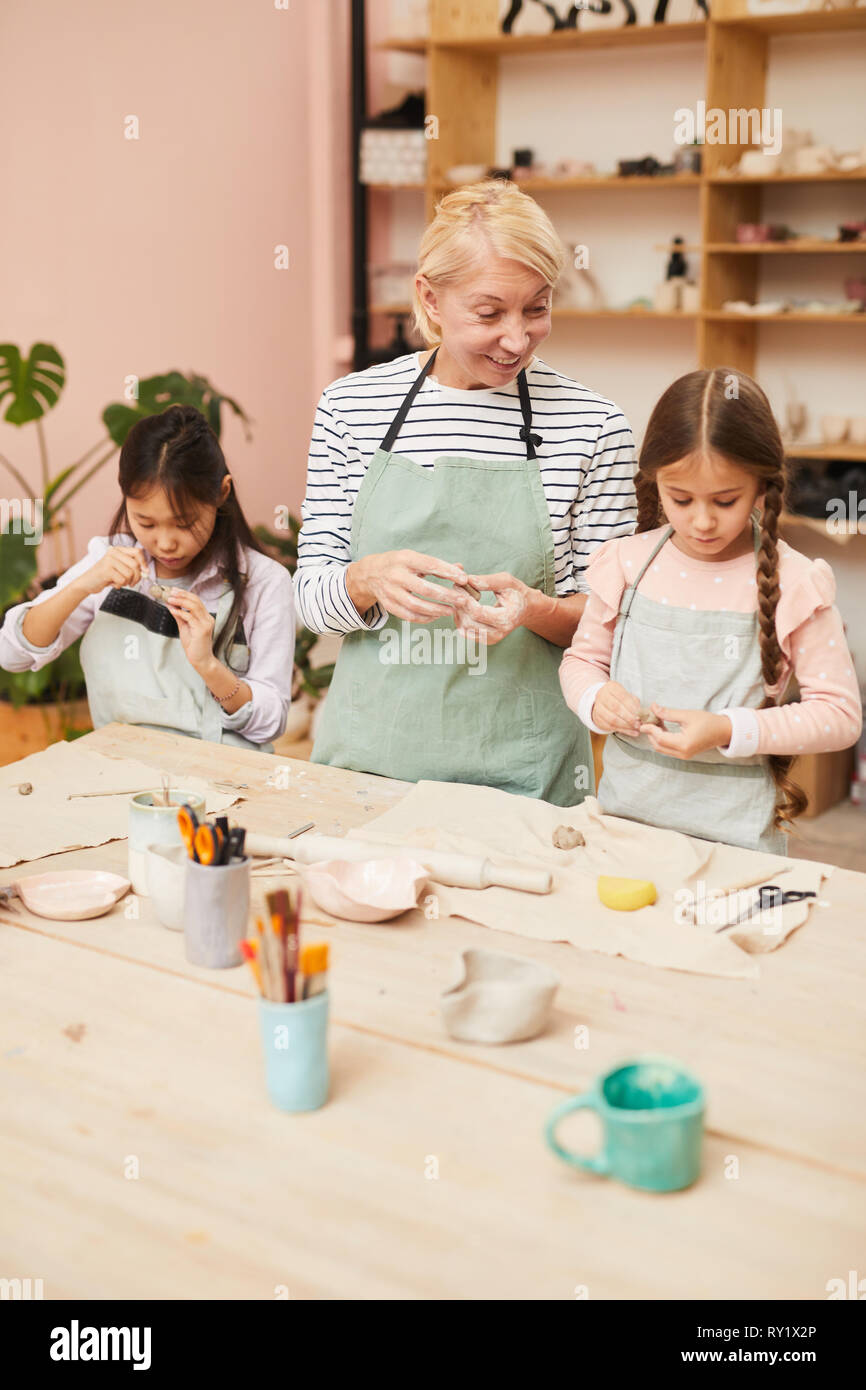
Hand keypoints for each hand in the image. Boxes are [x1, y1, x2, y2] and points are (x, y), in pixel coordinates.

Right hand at [79, 545, 147, 595]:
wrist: (87, 582)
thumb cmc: (106, 576)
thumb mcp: (119, 567)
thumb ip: (132, 566)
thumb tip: (146, 571)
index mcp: (118, 550)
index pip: (138, 552)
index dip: (144, 563)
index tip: (145, 572)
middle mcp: (113, 552)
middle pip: (135, 565)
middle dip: (136, 577)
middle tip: (131, 583)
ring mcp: (109, 560)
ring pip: (130, 574)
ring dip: (127, 582)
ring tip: (119, 582)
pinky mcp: (106, 570)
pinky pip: (122, 580)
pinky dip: (119, 585)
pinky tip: (112, 584)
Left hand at [164, 589, 214, 669]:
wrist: (201, 660)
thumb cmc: (194, 646)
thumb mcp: (184, 628)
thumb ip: (179, 616)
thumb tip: (171, 606)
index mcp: (205, 617)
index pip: (196, 600)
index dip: (184, 594)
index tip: (173, 590)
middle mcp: (208, 618)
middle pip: (195, 600)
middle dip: (182, 594)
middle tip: (170, 592)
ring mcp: (206, 623)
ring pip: (194, 606)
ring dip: (180, 601)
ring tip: (170, 599)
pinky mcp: (202, 630)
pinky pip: (190, 617)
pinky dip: (180, 612)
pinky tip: (172, 610)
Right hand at [348, 549, 474, 623]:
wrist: (370, 573)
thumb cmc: (398, 564)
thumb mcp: (414, 558)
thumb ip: (437, 565)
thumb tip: (461, 570)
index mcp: (405, 559)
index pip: (430, 565)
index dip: (448, 572)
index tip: (463, 579)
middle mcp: (397, 575)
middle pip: (425, 589)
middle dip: (446, 596)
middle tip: (462, 600)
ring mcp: (391, 592)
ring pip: (417, 605)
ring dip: (437, 610)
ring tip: (451, 610)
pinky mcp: (389, 605)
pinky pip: (409, 616)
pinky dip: (425, 618)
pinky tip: (436, 616)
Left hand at [455, 571, 532, 647]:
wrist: (525, 608)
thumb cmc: (516, 592)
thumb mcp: (506, 581)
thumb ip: (488, 581)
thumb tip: (469, 580)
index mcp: (506, 618)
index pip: (478, 613)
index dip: (465, 599)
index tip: (459, 585)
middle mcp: (499, 633)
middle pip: (469, 622)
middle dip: (460, 605)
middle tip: (456, 589)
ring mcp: (492, 639)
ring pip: (464, 628)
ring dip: (459, 612)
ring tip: (461, 596)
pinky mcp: (485, 640)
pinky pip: (466, 631)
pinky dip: (461, 618)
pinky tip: (464, 606)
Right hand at [590, 680, 641, 734]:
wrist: (603, 703)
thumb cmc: (618, 699)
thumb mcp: (627, 696)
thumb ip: (634, 703)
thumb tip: (642, 713)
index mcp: (611, 687)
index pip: (622, 697)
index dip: (632, 707)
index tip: (640, 714)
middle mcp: (602, 696)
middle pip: (616, 708)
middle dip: (629, 717)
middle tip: (639, 723)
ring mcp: (598, 708)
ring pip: (612, 719)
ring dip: (626, 725)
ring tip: (636, 728)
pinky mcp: (597, 719)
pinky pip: (610, 727)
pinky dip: (623, 730)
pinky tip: (631, 732)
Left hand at [639, 703, 732, 760]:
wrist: (723, 731)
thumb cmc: (708, 722)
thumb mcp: (687, 715)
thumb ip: (668, 713)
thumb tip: (653, 708)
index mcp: (683, 743)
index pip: (659, 738)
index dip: (649, 729)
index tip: (643, 720)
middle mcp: (682, 753)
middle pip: (658, 745)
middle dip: (651, 733)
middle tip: (648, 719)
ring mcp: (683, 755)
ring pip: (661, 748)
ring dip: (655, 736)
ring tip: (656, 722)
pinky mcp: (684, 755)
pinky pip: (667, 749)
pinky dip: (662, 740)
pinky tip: (663, 728)